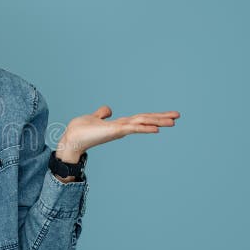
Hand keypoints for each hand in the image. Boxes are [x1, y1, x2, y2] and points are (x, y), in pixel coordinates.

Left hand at [56, 106, 179, 160]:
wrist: (70, 140)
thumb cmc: (79, 131)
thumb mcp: (93, 118)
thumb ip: (101, 114)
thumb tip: (108, 109)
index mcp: (118, 124)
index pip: (140, 118)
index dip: (153, 116)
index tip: (168, 115)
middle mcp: (122, 127)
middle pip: (145, 120)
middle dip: (161, 118)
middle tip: (178, 116)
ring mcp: (119, 130)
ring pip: (142, 123)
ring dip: (157, 122)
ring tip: (173, 122)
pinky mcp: (115, 131)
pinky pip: (133, 128)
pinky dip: (144, 128)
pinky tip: (156, 129)